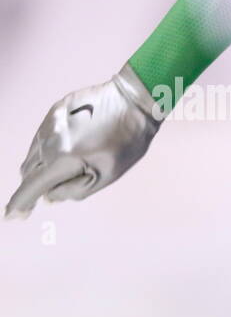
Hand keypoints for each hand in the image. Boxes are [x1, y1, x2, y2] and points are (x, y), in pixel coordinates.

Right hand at [4, 63, 161, 219]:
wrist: (133, 100)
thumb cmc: (127, 141)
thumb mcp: (107, 175)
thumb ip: (76, 190)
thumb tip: (50, 197)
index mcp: (63, 158)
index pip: (34, 185)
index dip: (21, 202)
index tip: (11, 216)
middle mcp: (49, 140)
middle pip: (30, 171)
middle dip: (31, 188)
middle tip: (29, 207)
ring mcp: (49, 123)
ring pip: (34, 154)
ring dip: (39, 169)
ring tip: (54, 177)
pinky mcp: (53, 112)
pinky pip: (42, 138)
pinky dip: (46, 151)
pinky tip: (62, 154)